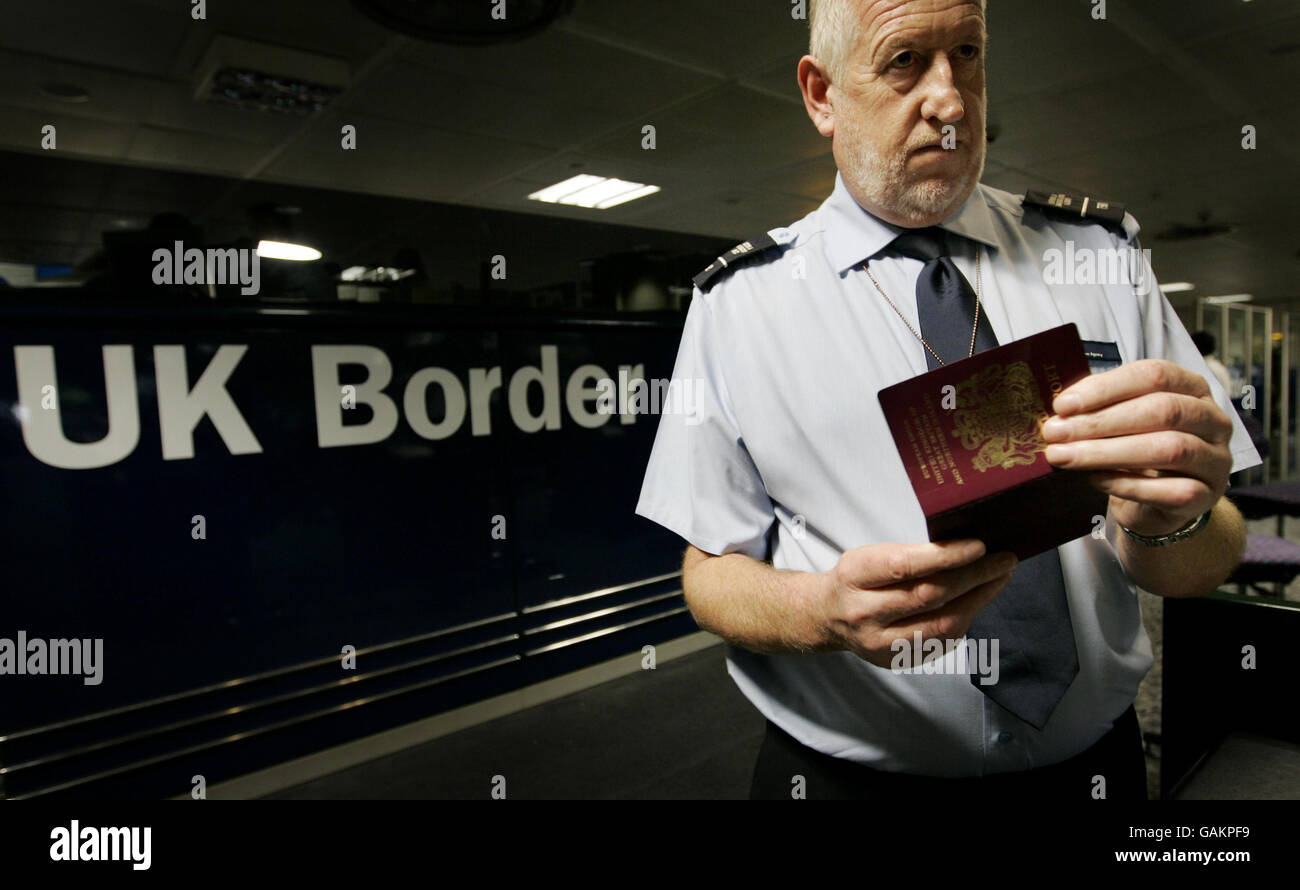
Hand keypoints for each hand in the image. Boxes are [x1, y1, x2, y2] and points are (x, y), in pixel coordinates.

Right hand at [822, 539, 1015, 667]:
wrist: (827, 618)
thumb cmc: (858, 579)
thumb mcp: (869, 556)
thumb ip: (909, 554)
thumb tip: (967, 544)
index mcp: (855, 576)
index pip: (904, 566)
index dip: (944, 556)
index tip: (979, 546)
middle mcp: (864, 613)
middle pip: (929, 596)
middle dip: (974, 576)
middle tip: (1004, 560)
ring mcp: (880, 643)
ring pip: (942, 625)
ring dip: (979, 600)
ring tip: (1000, 578)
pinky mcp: (896, 660)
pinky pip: (942, 641)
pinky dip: (966, 617)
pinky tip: (978, 600)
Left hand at [1041, 359, 1233, 535]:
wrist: (1157, 503)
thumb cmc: (1137, 453)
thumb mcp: (1121, 422)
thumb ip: (1099, 409)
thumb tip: (1060, 412)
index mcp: (1192, 388)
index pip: (1154, 375)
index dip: (1105, 388)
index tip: (1063, 405)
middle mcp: (1212, 420)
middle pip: (1162, 410)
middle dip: (1101, 421)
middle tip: (1056, 432)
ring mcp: (1215, 460)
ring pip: (1169, 449)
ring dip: (1108, 452)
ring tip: (1065, 457)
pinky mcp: (1206, 496)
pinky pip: (1170, 490)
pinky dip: (1126, 484)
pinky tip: (1094, 479)